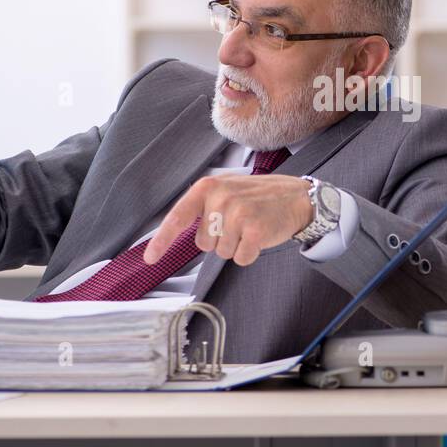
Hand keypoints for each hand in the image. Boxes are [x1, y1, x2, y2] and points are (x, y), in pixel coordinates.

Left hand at [145, 174, 314, 266]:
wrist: (297, 196)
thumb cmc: (259, 197)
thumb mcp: (226, 189)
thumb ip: (202, 207)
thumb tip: (177, 232)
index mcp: (208, 187)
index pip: (178, 218)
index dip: (161, 241)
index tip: (149, 258)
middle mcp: (220, 198)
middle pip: (204, 243)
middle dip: (220, 239)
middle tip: (240, 222)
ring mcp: (238, 214)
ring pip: (222, 253)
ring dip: (237, 246)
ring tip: (252, 226)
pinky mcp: (254, 231)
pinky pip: (241, 259)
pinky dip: (250, 253)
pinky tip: (260, 236)